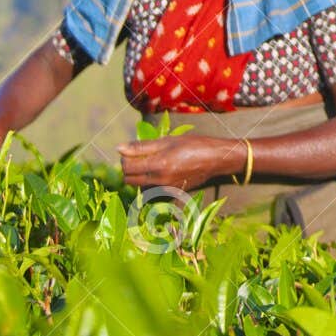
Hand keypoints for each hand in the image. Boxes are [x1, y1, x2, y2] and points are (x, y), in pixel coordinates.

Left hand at [117, 134, 237, 190]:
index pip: (127, 166)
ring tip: (150, 163)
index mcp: (158, 164)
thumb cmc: (193, 145)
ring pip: (139, 186)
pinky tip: (160, 172)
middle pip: (129, 180)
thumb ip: (142, 146)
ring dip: (139, 176)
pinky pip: (152, 191)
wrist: (216, 159)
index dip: (124, 158)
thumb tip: (119, 148)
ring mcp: (165, 190)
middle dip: (128, 169)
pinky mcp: (170, 194)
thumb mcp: (168, 141)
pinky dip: (150, 183)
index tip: (131, 151)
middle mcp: (159, 180)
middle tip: (138, 157)